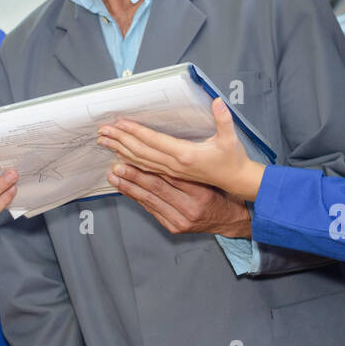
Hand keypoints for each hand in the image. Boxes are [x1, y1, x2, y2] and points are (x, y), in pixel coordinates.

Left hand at [97, 97, 265, 201]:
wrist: (236, 182)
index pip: (154, 141)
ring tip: (105, 142)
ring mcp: (172, 174)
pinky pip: (147, 172)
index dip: (135, 131)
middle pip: (141, 153)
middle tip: (103, 131)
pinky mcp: (172, 177)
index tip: (120, 123)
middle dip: (120, 140)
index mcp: (186, 155)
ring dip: (121, 152)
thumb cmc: (232, 159)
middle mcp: (175, 167)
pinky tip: (120, 159)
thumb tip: (218, 101)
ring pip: (141, 163)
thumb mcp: (231, 138)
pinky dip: (131, 164)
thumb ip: (224, 119)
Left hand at [107, 162, 251, 236]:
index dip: (150, 163)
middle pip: (156, 188)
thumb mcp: (218, 171)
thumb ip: (204, 150)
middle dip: (133, 176)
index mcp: (202, 193)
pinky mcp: (174, 227)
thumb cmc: (223, 191)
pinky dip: (138, 198)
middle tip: (116, 165)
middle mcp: (190, 208)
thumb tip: (198, 118)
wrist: (230, 220)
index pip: (170, 175)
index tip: (133, 153)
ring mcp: (181, 220)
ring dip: (130, 188)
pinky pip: (152, 210)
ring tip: (113, 176)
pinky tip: (125, 189)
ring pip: (151, 200)